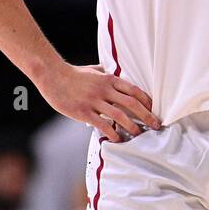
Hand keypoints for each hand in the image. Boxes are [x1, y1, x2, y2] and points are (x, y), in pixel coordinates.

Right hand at [38, 62, 160, 140]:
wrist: (52, 76)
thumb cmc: (73, 74)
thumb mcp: (93, 70)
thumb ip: (106, 73)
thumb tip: (118, 73)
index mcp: (109, 79)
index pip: (134, 90)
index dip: (147, 101)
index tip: (155, 110)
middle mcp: (104, 89)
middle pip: (131, 103)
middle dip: (146, 116)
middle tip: (156, 126)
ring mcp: (93, 101)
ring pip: (119, 115)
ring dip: (132, 126)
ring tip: (139, 135)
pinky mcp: (83, 112)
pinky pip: (102, 124)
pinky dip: (112, 133)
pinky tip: (117, 139)